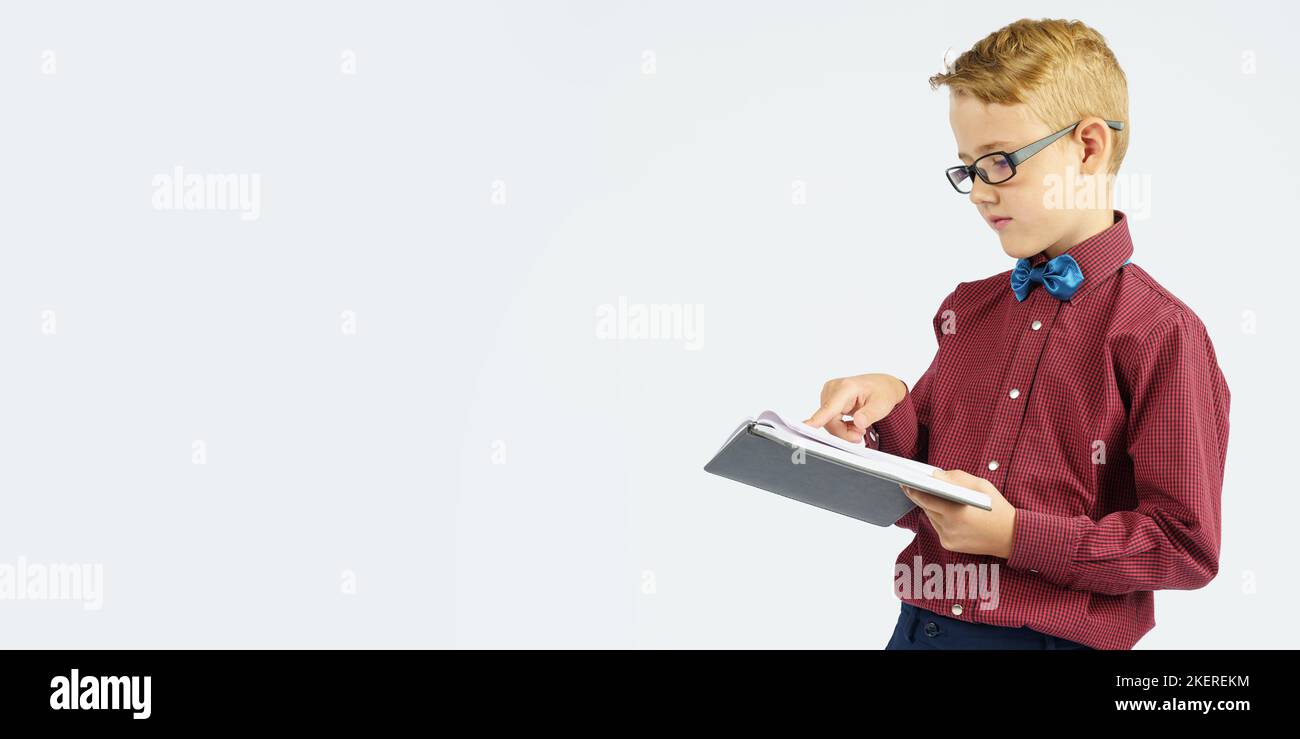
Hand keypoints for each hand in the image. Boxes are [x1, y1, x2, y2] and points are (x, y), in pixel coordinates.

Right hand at [803, 373, 907, 442]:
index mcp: (846, 387)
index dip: (817, 419)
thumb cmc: (882, 392)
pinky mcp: (828, 400)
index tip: (805, 426)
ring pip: (828, 423)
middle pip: (829, 421)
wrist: (882, 386)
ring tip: (859, 427)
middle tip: (860, 435)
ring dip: (843, 430)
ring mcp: (828, 394)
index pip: (829, 408)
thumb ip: (870, 414)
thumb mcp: (882, 405)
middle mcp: (833, 388)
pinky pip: (829, 420)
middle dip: (844, 433)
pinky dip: (841, 426)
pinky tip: (852, 423)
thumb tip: (858, 422)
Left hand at [901, 469, 1016, 558]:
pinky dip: (939, 518)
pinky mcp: (949, 545)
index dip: (913, 490)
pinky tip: (944, 511)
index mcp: (956, 512)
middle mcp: (949, 528)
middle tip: (911, 485)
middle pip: (926, 508)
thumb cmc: (997, 508)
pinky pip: (938, 527)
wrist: (1011, 537)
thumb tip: (935, 475)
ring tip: (928, 495)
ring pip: (931, 517)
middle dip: (920, 496)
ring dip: (930, 507)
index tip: (905, 482)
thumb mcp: (981, 485)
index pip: (925, 499)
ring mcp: (948, 538)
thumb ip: (956, 478)